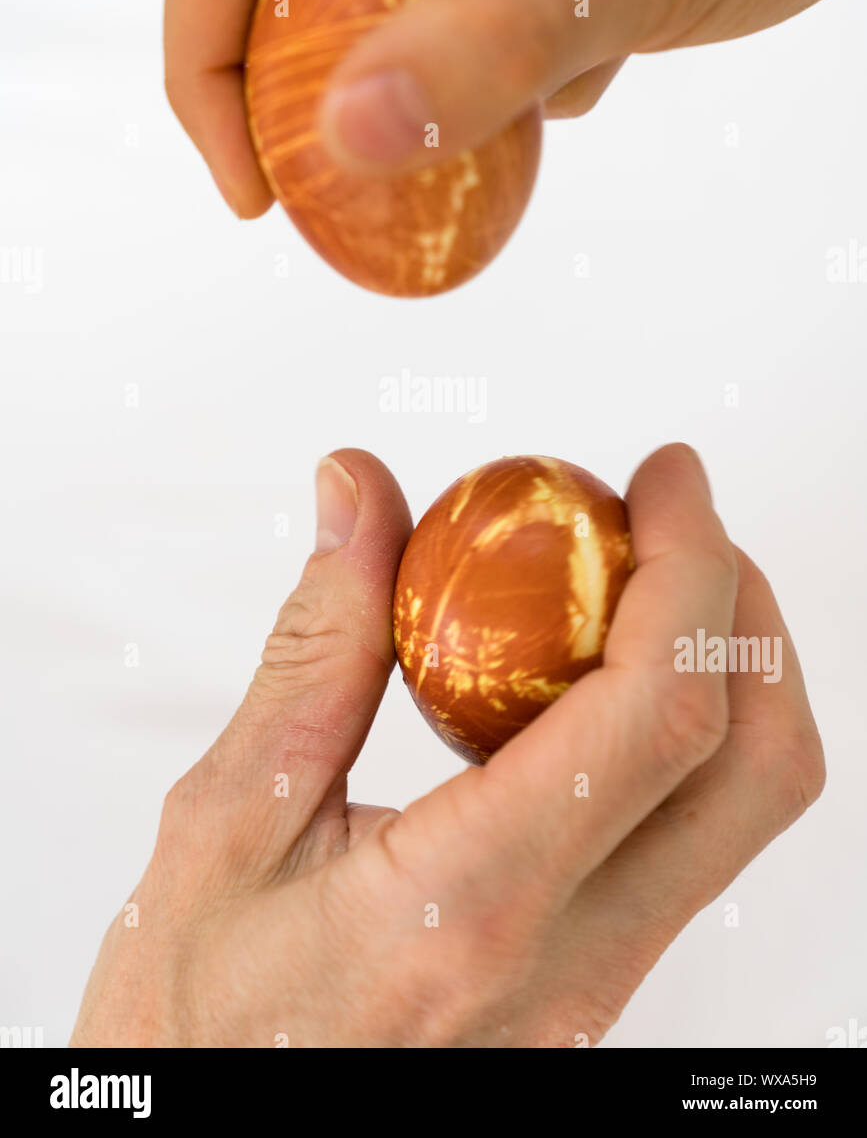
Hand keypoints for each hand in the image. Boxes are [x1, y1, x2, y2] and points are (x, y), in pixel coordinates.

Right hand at [70, 444, 822, 1047]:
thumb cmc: (193, 1026)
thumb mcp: (225, 820)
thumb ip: (318, 644)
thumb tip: (362, 494)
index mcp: (472, 906)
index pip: (657, 714)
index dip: (692, 567)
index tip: (667, 478)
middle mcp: (570, 965)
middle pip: (758, 771)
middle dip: (748, 614)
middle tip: (677, 525)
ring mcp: (596, 996)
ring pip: (741, 820)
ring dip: (725, 677)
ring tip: (631, 593)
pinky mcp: (591, 1000)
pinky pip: (687, 856)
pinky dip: (678, 746)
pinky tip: (580, 695)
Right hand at [161, 0, 866, 215]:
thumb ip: (489, 41)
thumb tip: (342, 137)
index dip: (203, 64)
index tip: (256, 189)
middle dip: (300, 98)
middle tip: (358, 191)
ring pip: (354, 17)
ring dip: (403, 101)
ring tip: (508, 119)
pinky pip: (433, 31)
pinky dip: (479, 87)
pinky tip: (579, 76)